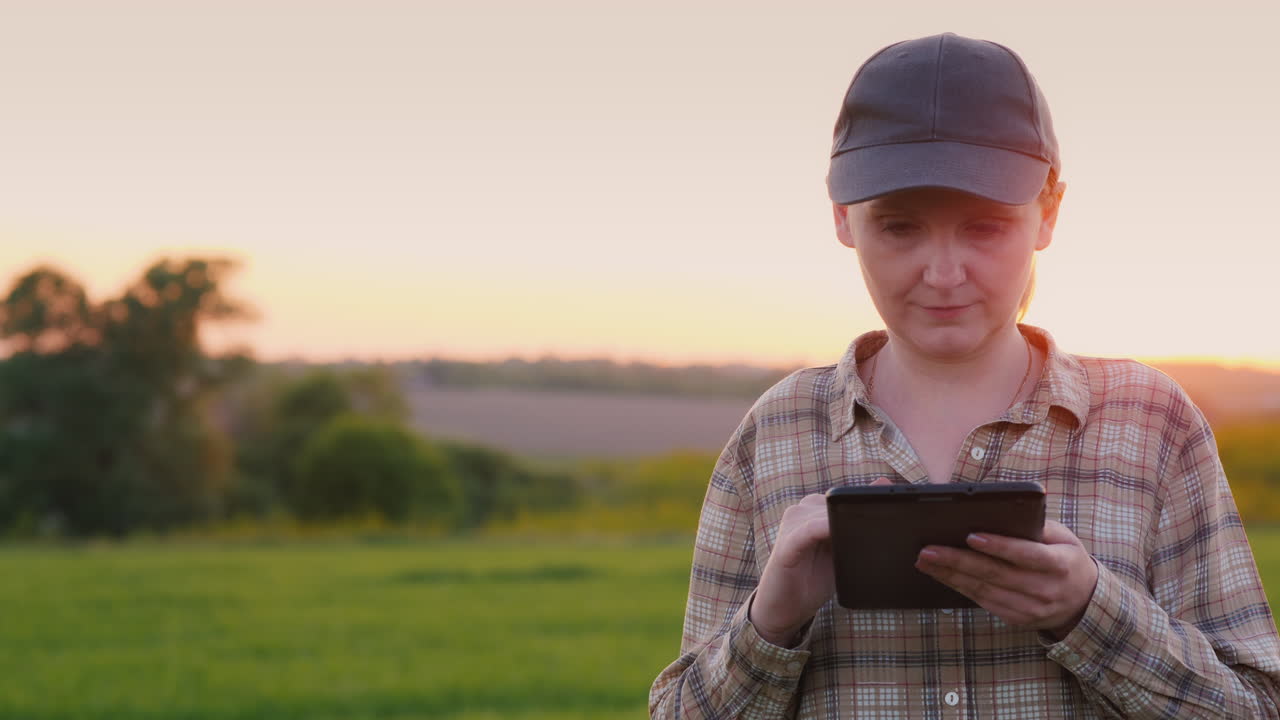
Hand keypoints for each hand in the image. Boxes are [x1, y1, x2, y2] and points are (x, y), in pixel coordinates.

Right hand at [751, 478, 892, 645]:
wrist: (784, 609)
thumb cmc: (812, 580)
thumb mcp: (842, 553)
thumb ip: (859, 528)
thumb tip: (884, 491)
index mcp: (815, 510)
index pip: (845, 498)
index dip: (866, 503)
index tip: (895, 511)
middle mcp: (802, 510)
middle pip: (836, 502)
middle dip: (859, 513)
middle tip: (889, 525)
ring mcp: (792, 524)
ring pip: (826, 512)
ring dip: (847, 520)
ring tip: (871, 533)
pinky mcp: (786, 544)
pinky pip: (810, 530)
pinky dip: (828, 529)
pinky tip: (843, 534)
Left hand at [913, 519, 1097, 639]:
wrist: (1084, 601)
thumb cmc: (1066, 558)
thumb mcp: (1063, 538)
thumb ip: (1036, 527)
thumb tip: (1002, 513)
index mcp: (1061, 565)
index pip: (1027, 555)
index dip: (999, 546)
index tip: (971, 536)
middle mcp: (1046, 590)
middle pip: (996, 574)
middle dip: (958, 561)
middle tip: (929, 549)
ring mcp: (1031, 609)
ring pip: (984, 591)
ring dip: (950, 575)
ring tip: (925, 560)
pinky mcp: (1017, 619)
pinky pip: (983, 602)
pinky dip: (959, 588)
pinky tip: (941, 575)